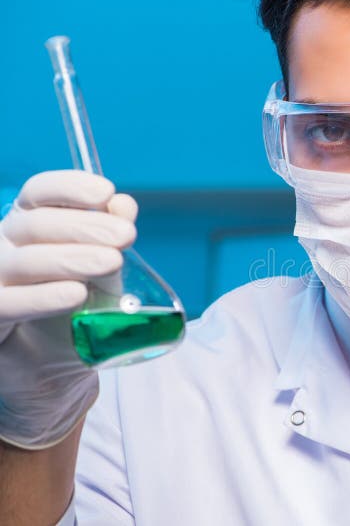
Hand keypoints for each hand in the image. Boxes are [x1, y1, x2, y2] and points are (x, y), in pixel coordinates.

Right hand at [0, 170, 137, 448]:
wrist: (54, 372)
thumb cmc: (75, 314)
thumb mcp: (101, 274)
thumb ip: (111, 239)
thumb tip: (124, 205)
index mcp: (28, 227)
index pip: (38, 193)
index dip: (69, 187)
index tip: (106, 193)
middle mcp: (3, 247)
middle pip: (33, 224)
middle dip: (84, 225)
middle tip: (127, 236)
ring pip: (20, 260)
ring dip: (69, 257)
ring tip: (111, 261)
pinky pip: (7, 303)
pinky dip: (42, 298)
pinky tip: (75, 294)